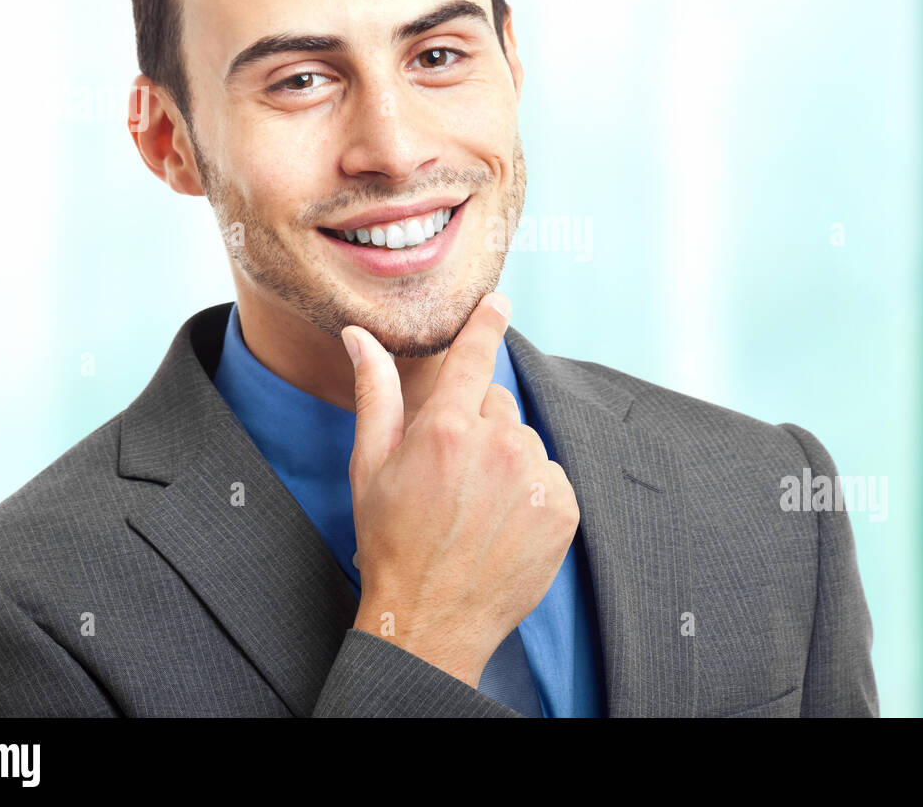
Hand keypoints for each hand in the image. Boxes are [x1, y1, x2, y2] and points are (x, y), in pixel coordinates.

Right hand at [342, 292, 579, 687]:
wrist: (430, 620)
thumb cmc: (390, 543)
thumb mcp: (370, 467)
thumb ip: (376, 394)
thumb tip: (360, 336)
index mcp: (446, 428)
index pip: (474, 356)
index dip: (487, 322)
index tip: (499, 301)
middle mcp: (497, 445)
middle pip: (497, 404)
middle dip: (477, 424)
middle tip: (451, 472)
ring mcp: (534, 477)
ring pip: (525, 442)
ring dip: (506, 460)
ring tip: (475, 506)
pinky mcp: (562, 507)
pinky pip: (549, 477)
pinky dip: (531, 492)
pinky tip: (501, 522)